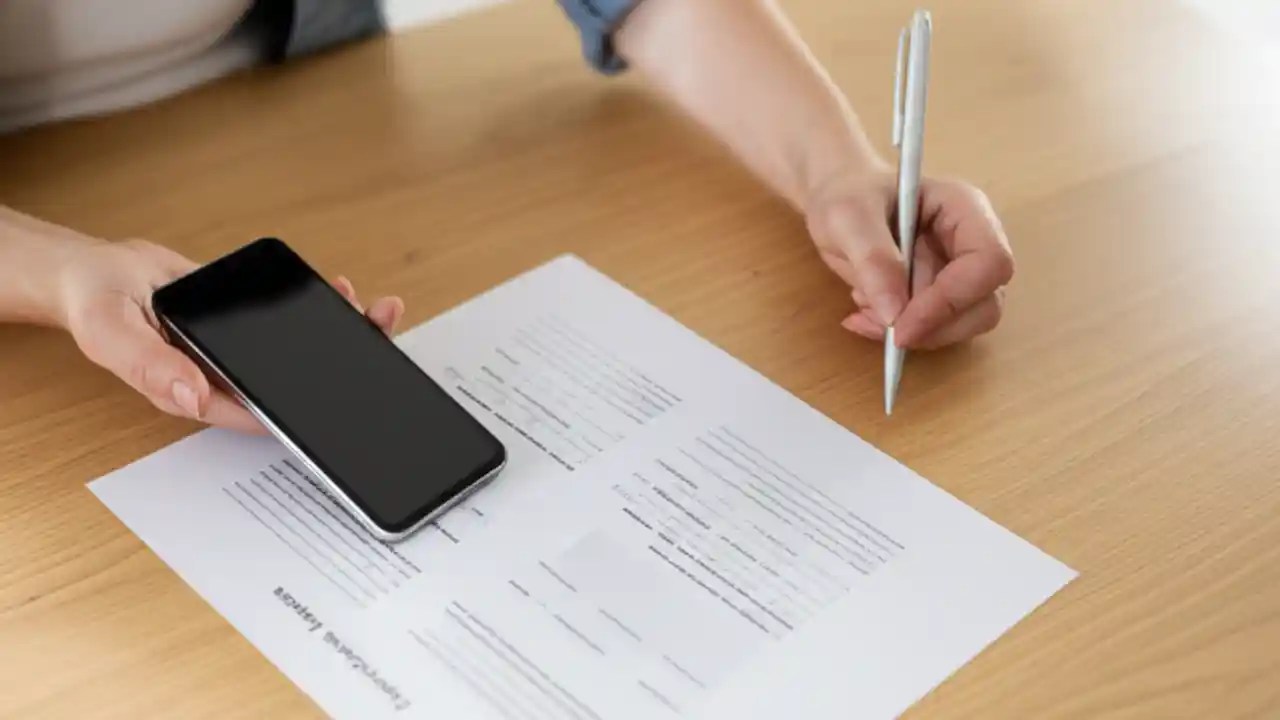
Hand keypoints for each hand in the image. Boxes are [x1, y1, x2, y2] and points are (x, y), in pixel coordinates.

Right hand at [57, 239, 404, 431]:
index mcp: (195, 391)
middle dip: (336, 369)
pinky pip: (290, 321)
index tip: (341, 402)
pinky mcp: (247, 323)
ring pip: (299, 351)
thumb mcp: (110, 333)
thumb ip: (148, 364)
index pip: (256, 412)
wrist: (99, 271)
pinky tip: (342, 292)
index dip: (300, 412)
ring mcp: (239, 350)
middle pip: (289, 384)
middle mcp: (224, 375)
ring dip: (338, 333)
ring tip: (374, 312)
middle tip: (377, 342)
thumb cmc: (96, 305)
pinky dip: (316, 306)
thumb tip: (190, 396)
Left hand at [806, 170, 1013, 348]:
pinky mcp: (942, 296)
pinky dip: (903, 335)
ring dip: (918, 333)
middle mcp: (972, 242)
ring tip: (865, 311)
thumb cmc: (846, 195)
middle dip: (935, 324)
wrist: (835, 203)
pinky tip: (865, 317)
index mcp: (964, 209)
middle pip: (985, 301)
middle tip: (884, 328)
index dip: (952, 299)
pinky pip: (938, 330)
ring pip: (965, 323)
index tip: (903, 326)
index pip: (988, 262)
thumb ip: (873, 259)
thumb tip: (895, 313)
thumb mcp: (847, 218)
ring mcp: (960, 271)